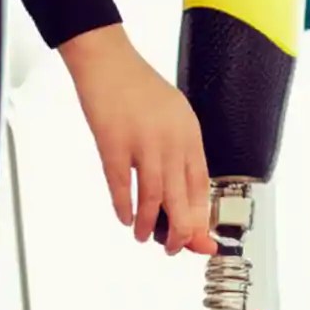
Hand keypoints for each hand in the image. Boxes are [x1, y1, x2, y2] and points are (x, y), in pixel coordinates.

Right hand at [59, 25, 216, 255]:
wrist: (108, 60)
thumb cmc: (139, 87)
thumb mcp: (175, 116)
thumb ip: (180, 150)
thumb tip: (181, 190)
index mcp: (190, 135)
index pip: (201, 186)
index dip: (201, 217)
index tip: (200, 238)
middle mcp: (171, 141)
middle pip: (182, 198)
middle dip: (182, 232)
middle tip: (175, 249)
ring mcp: (142, 143)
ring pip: (153, 198)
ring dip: (150, 224)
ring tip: (146, 238)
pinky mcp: (112, 143)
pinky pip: (121, 184)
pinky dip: (124, 207)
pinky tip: (126, 219)